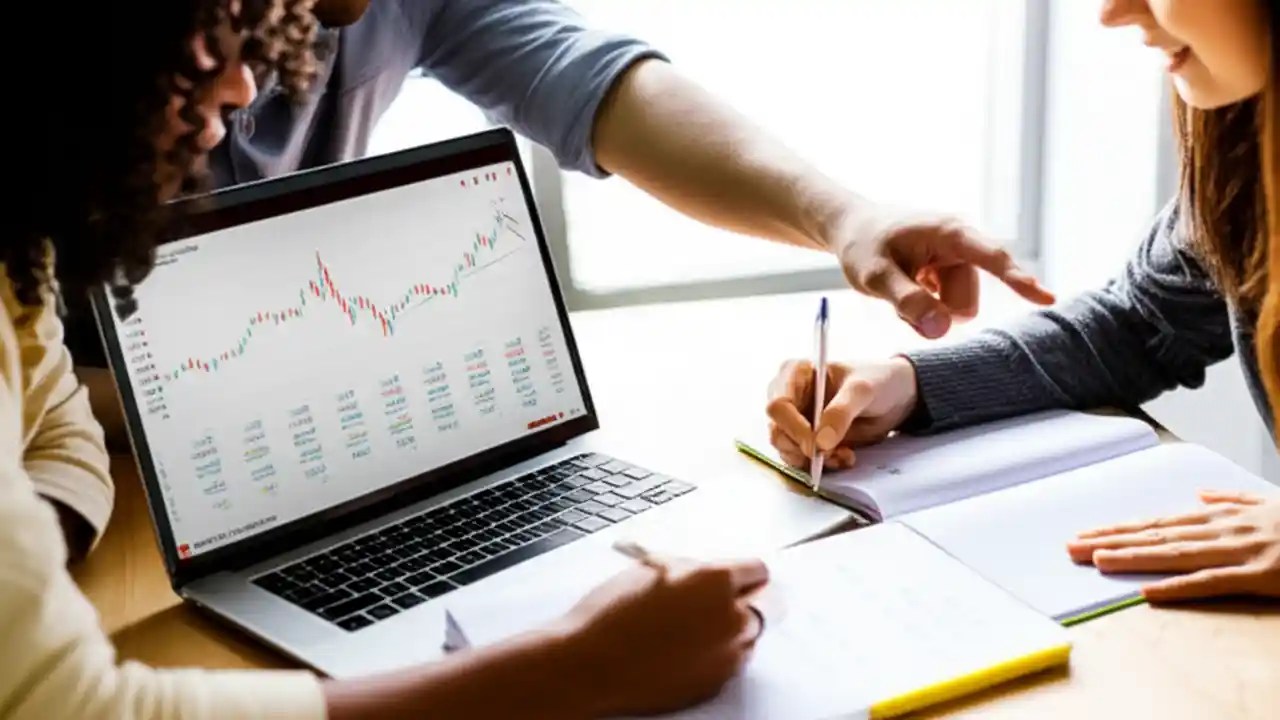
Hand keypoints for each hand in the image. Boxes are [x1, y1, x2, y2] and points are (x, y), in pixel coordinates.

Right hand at [557, 557, 767, 716]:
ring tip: (696, 627)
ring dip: (734, 628)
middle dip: (748, 599)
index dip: (745, 570)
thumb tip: (708, 570)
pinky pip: (732, 663)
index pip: (758, 569)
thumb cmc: (612, 613)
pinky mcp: (716, 683)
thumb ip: (692, 568)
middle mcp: (731, 618)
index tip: (739, 574)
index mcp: (716, 581)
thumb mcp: (653, 568)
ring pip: (750, 636)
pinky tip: (687, 649)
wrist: (590, 663)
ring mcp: (727, 655)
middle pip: (765, 604)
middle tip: (724, 599)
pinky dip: (719, 654)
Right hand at [766, 357, 918, 469]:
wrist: (898, 396)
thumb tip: (820, 443)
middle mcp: (791, 397)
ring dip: (813, 460)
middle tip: (829, 455)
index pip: (778, 405)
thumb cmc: (878, 380)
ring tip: (844, 455)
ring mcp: (798, 421)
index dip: (793, 428)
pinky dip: (822, 465)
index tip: (815, 444)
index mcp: (795, 373)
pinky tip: (844, 457)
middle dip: (802, 448)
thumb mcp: (862, 391)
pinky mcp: (809, 440)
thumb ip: (840, 413)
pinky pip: (804, 460)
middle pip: (777, 431)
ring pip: (788, 450)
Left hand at [828, 206, 1054, 338]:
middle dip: (935, 310)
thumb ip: (906, 301)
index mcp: (949, 233)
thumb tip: (942, 329)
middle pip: (966, 303)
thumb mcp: (873, 275)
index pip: (992, 258)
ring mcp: (957, 261)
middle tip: (898, 290)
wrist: (852, 228)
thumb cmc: (862, 245)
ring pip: (958, 310)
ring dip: (928, 310)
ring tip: (900, 286)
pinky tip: (908, 287)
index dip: (1018, 280)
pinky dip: (926, 308)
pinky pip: (948, 308)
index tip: (1046, 298)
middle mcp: (962, 244)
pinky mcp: (951, 274)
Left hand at [1066, 490, 1279, 601]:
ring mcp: (1241, 550)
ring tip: (1096, 561)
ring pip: (1175, 553)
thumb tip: (1201, 494)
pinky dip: (1180, 587)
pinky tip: (1151, 591)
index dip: (1120, 528)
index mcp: (1221, 516)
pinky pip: (1213, 582)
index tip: (1085, 533)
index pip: (1159, 522)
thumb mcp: (1268, 503)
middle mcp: (1223, 528)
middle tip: (1070, 547)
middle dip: (1111, 540)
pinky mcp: (1260, 574)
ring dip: (1134, 557)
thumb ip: (1233, 499)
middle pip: (1156, 535)